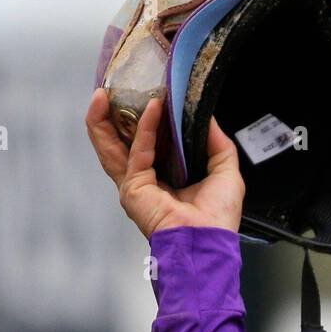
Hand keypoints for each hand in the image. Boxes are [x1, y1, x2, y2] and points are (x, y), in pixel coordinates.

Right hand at [85, 88, 244, 238]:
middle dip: (110, 118)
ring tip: (104, 94)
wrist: (209, 241)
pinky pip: (138, 151)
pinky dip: (144, 128)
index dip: (141, 122)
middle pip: (118, 144)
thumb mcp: (226, 171)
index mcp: (166, 181)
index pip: (145, 145)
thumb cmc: (218, 218)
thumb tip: (208, 118)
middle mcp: (146, 182)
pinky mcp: (133, 188)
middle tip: (111, 91)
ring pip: (111, 147)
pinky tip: (152, 109)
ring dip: (105, 120)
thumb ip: (218, 144)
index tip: (145, 96)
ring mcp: (135, 186)